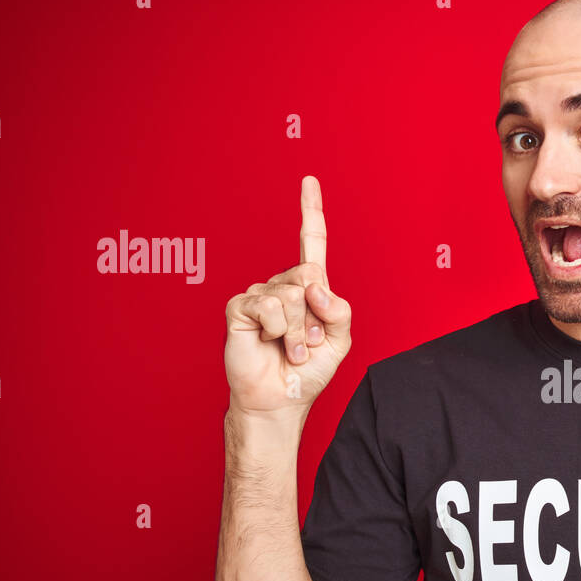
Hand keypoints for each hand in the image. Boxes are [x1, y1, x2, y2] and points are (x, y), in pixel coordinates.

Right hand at [224, 176, 352, 417]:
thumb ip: (339, 311)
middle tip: (308, 342)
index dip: (311, 212)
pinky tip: (271, 343)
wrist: (281, 399)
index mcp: (309, 289)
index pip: (311, 244)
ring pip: (292, 296)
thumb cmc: (309, 372)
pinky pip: (269, 307)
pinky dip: (279, 331)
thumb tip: (315, 286)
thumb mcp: (340, 341)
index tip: (309, 181)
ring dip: (299, 332)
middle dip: (316, 316)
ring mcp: (261, 295)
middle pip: (310, 276)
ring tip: (291, 349)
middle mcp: (283, 286)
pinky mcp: (241, 307)